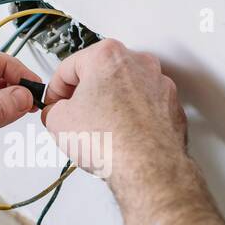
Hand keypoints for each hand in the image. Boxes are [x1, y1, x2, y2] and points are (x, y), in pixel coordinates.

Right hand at [41, 39, 186, 190]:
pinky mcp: (172, 107)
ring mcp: (159, 84)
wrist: (148, 168)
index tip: (54, 103)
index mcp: (108, 56)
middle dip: (85, 95)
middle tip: (74, 117)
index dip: (55, 89)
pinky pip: (145, 108)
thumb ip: (52, 110)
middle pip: (100, 75)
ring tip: (99, 131)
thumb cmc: (112, 141)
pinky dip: (133, 118)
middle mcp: (138, 64)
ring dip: (110, 105)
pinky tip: (122, 137)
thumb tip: (56, 113)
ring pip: (125, 90)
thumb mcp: (58, 122)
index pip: (69, 67)